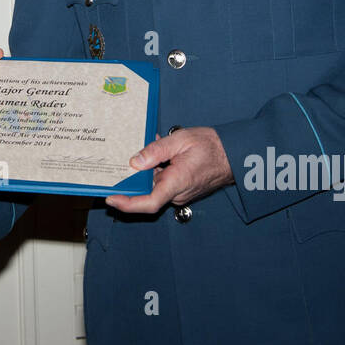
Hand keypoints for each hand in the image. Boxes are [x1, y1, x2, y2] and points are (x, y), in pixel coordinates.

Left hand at [104, 127, 233, 214]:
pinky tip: (155, 155)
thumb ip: (156, 150)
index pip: (149, 203)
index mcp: (177, 183)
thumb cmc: (211, 146)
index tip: (111, 199)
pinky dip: (155, 171)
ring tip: (142, 151)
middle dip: (131, 181)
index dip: (128, 204)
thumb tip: (135, 161)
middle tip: (116, 166)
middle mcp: (177, 193)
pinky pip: (162, 183)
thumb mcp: (181, 140)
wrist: (233, 154)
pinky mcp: (181, 189)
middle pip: (146, 194)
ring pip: (154, 187)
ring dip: (145, 172)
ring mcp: (179, 193)